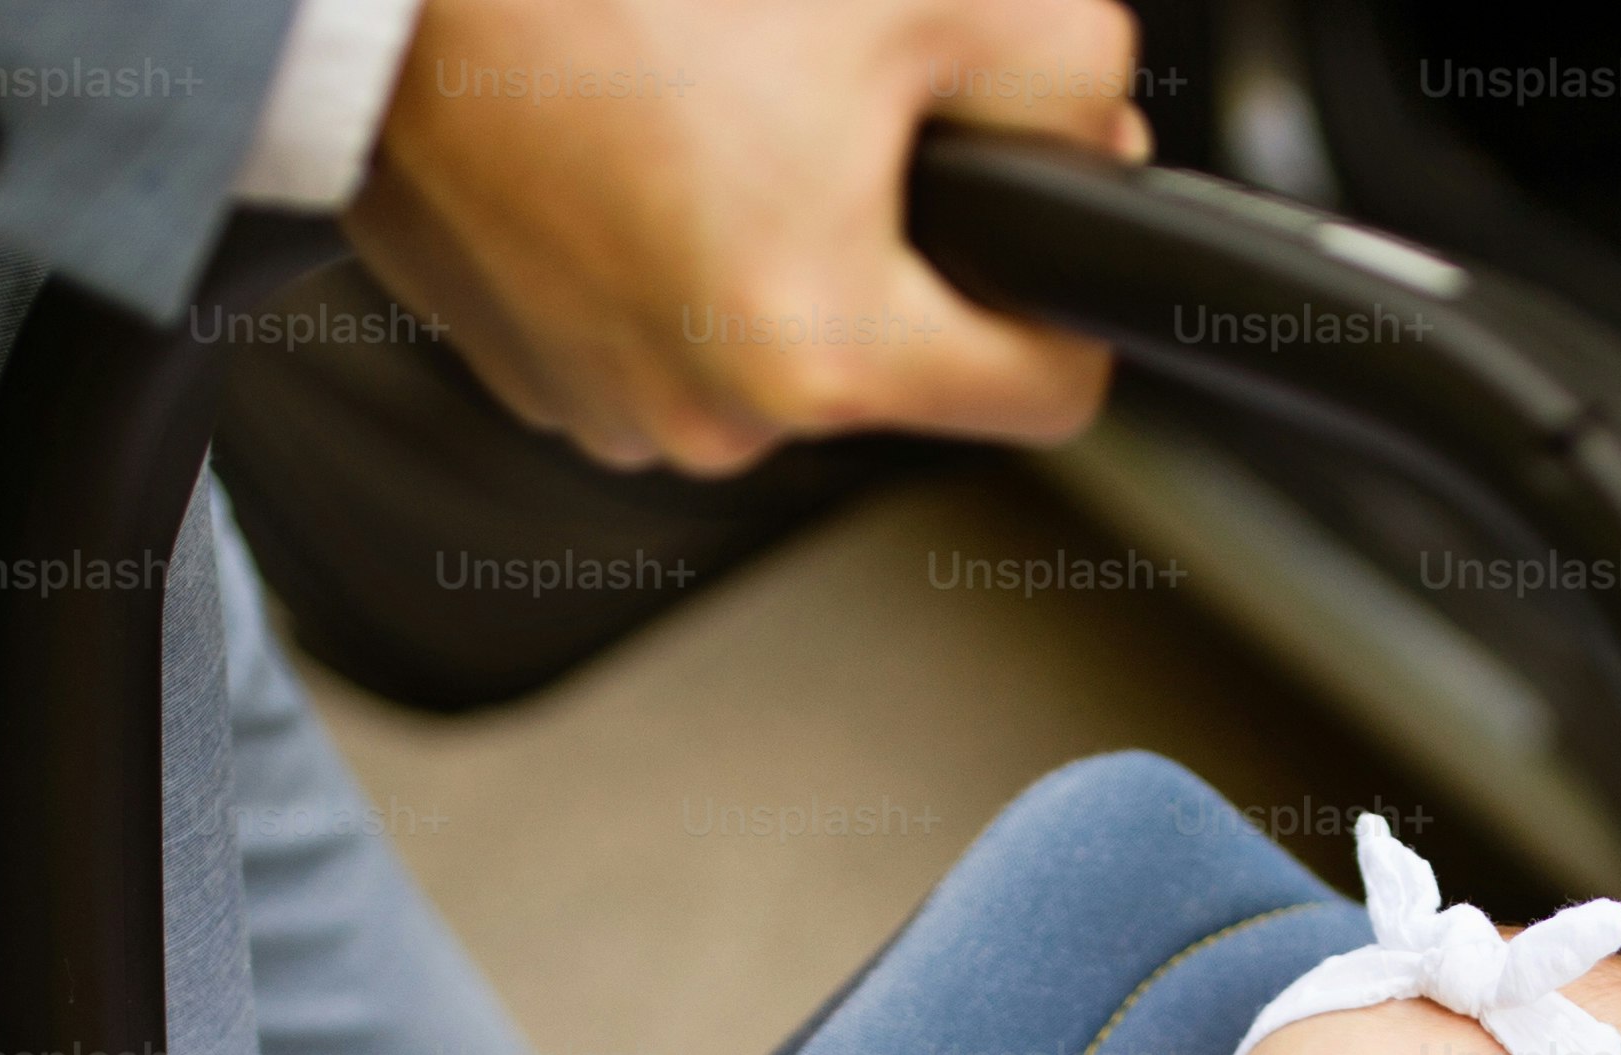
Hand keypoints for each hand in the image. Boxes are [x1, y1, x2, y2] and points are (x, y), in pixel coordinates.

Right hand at [347, 0, 1149, 475]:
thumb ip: (1068, 72)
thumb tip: (1096, 138)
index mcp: (820, 355)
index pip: (1050, 394)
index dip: (1062, 288)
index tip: (1032, 205)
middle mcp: (708, 417)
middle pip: (896, 356)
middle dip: (894, 235)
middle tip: (831, 97)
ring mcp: (604, 401)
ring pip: (772, 333)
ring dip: (771, 232)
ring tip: (706, 102)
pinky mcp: (524, 360)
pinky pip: (655, 315)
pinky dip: (663, 237)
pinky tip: (623, 132)